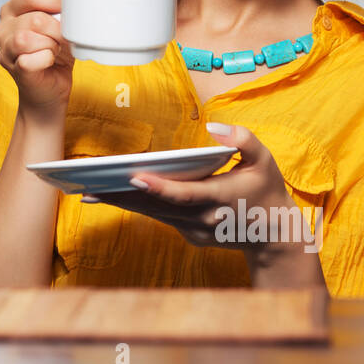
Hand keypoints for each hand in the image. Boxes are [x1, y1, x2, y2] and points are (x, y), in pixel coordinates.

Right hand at [0, 0, 74, 115]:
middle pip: (33, 17)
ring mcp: (4, 49)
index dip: (54, 1)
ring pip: (28, 38)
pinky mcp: (12, 68)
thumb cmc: (53, 54)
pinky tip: (48, 62)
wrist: (51, 89)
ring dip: (50, 44)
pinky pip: (31, 59)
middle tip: (61, 37)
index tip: (65, 12)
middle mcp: (2, 27)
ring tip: (54, 50)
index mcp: (12, 10)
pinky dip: (46, 60)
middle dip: (55, 28)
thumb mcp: (58, 19)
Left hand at [82, 122, 324, 284]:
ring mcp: (195, 231)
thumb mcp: (265, 160)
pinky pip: (160, 218)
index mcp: (221, 198)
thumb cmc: (267, 191)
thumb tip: (215, 127)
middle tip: (89, 186)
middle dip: (123, 196)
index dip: (160, 188)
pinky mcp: (190, 235)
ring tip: (89, 190)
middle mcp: (204, 219)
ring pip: (154, 215)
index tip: (135, 177)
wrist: (274, 236)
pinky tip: (113, 195)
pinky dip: (138, 206)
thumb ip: (244, 140)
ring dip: (122, 203)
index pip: (185, 195)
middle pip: (158, 207)